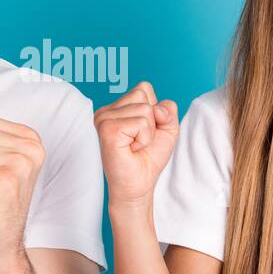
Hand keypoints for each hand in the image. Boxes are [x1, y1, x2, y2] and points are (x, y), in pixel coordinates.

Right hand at [94, 81, 178, 208]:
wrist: (138, 185)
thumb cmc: (148, 159)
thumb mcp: (167, 129)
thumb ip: (168, 110)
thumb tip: (158, 107)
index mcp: (115, 108)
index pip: (143, 88)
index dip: (154, 110)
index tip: (144, 132)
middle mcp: (106, 110)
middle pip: (143, 94)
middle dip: (151, 120)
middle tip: (139, 140)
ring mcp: (104, 118)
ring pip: (144, 108)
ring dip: (148, 132)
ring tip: (135, 145)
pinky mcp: (108, 129)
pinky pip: (141, 122)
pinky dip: (144, 138)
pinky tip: (132, 149)